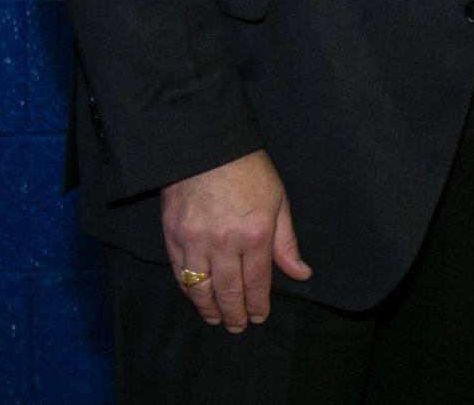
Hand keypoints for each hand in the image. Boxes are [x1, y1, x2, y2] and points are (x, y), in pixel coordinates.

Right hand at [160, 149, 310, 330]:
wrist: (207, 146)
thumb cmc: (249, 170)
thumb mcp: (279, 202)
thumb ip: (287, 243)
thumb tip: (301, 273)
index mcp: (256, 234)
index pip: (257, 282)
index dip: (258, 303)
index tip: (260, 316)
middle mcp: (225, 243)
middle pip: (229, 291)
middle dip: (235, 314)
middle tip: (238, 326)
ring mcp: (196, 242)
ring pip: (202, 289)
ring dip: (209, 309)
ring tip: (216, 319)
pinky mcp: (173, 237)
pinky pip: (180, 274)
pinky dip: (189, 291)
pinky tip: (197, 298)